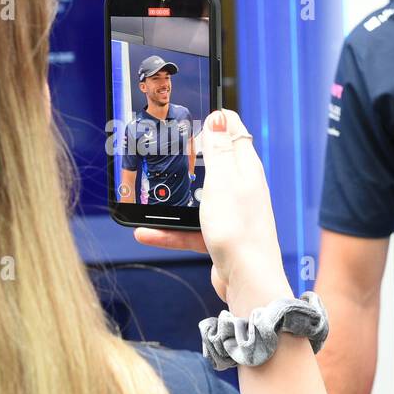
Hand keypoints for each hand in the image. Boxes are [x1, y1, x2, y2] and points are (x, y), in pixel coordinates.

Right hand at [133, 109, 290, 314]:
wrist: (247, 279)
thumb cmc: (239, 229)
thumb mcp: (223, 180)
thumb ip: (219, 149)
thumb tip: (220, 116)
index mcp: (245, 167)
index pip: (234, 131)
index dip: (216, 120)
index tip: (193, 114)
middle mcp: (241, 187)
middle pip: (213, 162)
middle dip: (189, 156)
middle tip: (165, 150)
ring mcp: (230, 212)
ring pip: (196, 197)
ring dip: (173, 197)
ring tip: (149, 195)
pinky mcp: (219, 236)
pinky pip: (189, 228)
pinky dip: (169, 230)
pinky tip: (146, 232)